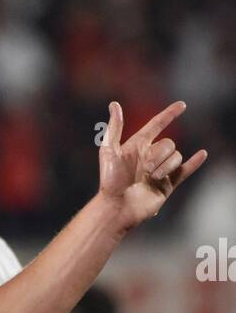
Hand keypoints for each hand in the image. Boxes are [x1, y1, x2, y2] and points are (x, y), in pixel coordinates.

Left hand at [98, 100, 205, 230]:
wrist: (118, 207)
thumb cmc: (110, 180)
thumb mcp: (109, 151)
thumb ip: (114, 128)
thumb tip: (114, 104)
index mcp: (137, 146)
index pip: (156, 125)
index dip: (169, 114)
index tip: (182, 105)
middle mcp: (150, 156)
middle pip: (168, 144)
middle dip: (159, 154)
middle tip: (145, 168)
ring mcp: (160, 170)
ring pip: (176, 157)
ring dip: (166, 166)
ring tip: (152, 178)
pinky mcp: (167, 184)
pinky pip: (185, 171)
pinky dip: (194, 163)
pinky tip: (203, 154)